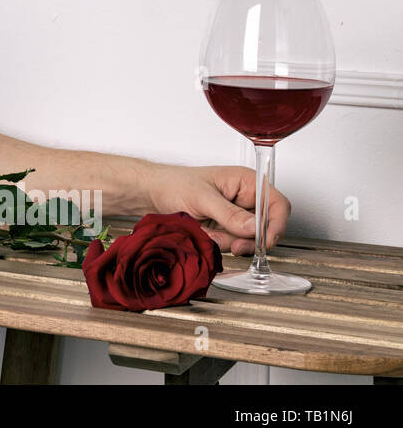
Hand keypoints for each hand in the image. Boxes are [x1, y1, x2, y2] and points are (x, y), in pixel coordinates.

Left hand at [141, 163, 290, 255]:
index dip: (276, 224)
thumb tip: (254, 227)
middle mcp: (244, 198)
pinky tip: (205, 235)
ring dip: (229, 242)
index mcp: (245, 182)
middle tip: (232, 245)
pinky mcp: (225, 228)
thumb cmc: (172, 184)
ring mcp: (235, 215)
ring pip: (248, 239)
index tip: (265, 241)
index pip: (277, 204)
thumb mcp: (202, 198)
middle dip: (248, 238)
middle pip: (266, 226)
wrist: (150, 194)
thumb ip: (229, 214)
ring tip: (208, 233)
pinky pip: (232, 243)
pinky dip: (220, 244)